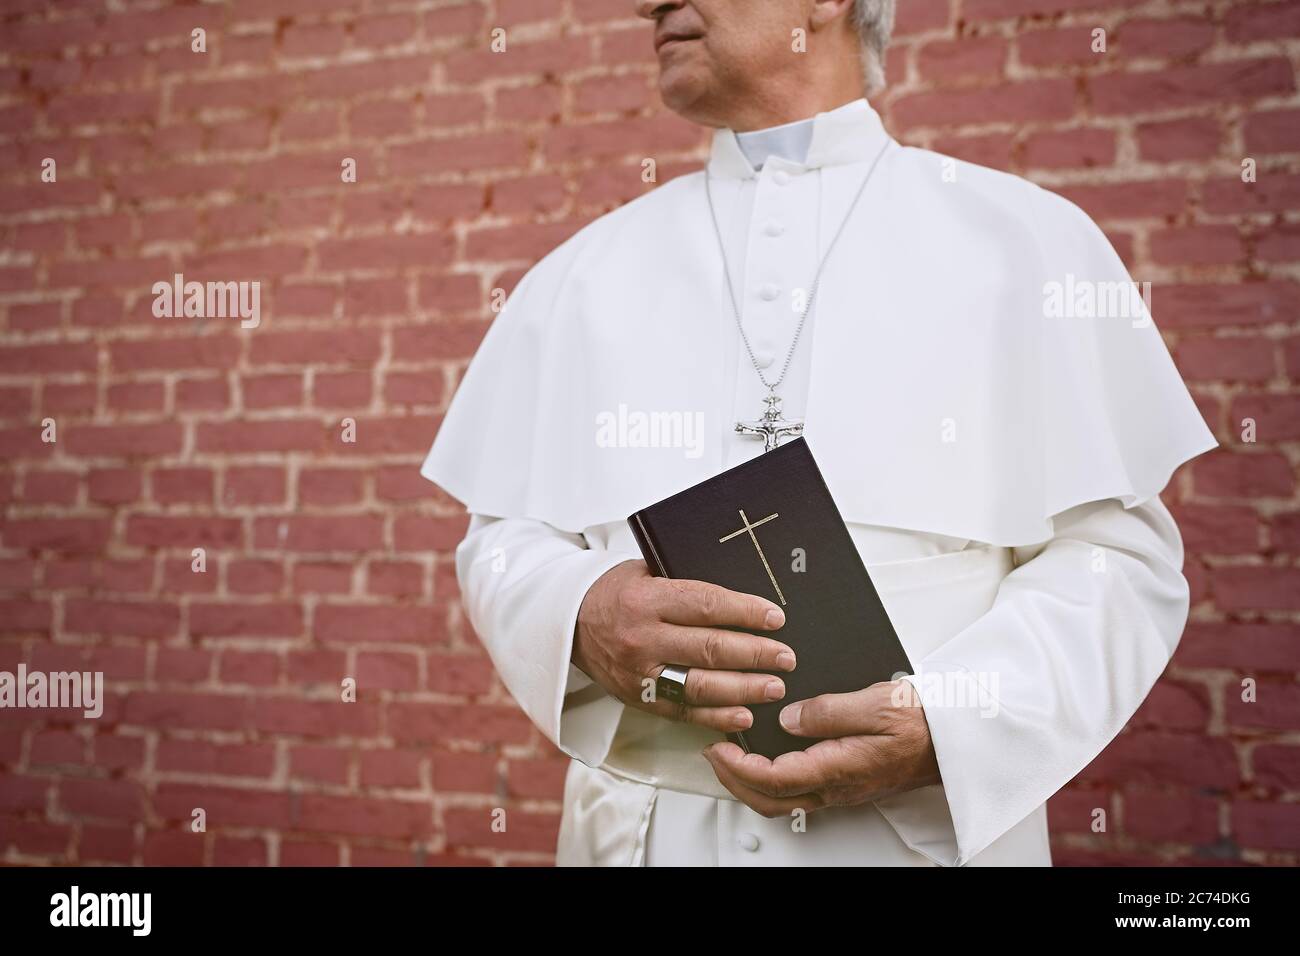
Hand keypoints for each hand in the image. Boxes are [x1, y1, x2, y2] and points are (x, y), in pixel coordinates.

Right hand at [573, 559, 796, 733]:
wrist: (568, 624)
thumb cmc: (615, 593)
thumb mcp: (644, 572)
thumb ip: (685, 583)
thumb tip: (741, 595)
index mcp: (645, 599)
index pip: (706, 605)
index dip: (745, 612)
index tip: (775, 618)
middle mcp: (642, 638)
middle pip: (709, 648)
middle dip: (755, 653)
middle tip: (786, 657)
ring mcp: (640, 674)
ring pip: (700, 685)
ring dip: (744, 688)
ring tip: (775, 686)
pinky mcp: (639, 699)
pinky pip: (683, 712)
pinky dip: (716, 716)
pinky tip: (744, 714)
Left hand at [702, 679, 939, 815]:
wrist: (951, 738)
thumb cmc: (919, 721)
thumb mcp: (874, 702)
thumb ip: (828, 711)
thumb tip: (789, 718)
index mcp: (839, 768)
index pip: (774, 779)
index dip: (739, 767)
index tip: (719, 747)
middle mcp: (837, 787)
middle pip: (771, 800)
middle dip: (733, 781)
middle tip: (713, 755)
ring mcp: (841, 789)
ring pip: (784, 800)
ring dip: (750, 783)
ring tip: (731, 757)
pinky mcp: (846, 783)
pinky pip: (800, 792)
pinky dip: (771, 780)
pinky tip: (767, 760)